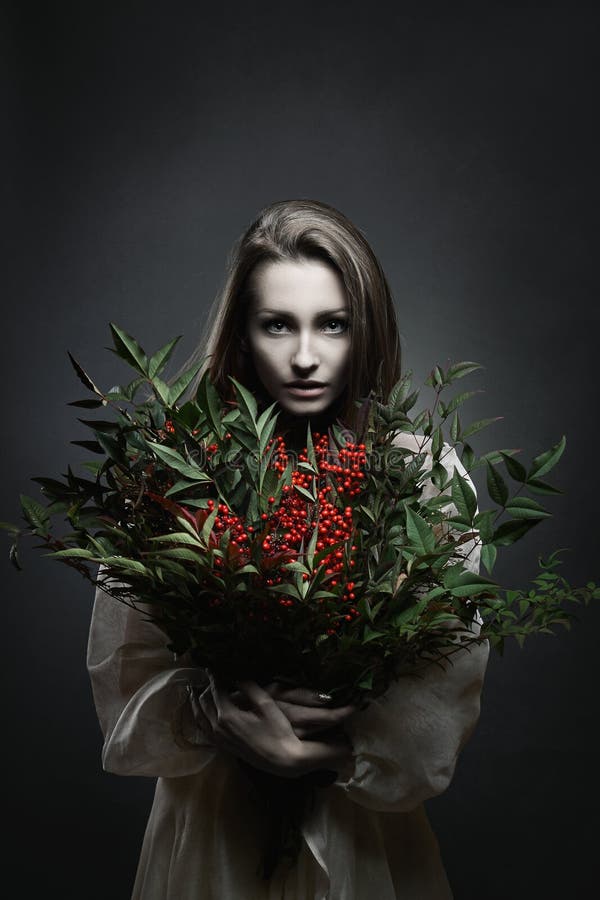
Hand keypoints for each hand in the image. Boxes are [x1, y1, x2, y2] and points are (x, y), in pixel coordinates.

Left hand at [189, 675, 353, 777]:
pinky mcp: (222, 746)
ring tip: (195, 690)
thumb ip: (249, 688)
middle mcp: (218, 727)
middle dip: (204, 687)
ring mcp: (218, 739)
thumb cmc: (278, 731)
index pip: (215, 689)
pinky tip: (200, 712)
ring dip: (196, 701)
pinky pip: (203, 730)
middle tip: (208, 676)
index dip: (214, 675)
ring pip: (199, 716)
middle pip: (203, 701)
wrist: (281, 760)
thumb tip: (236, 676)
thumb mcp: (266, 705)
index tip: (213, 665)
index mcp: (227, 715)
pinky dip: (199, 717)